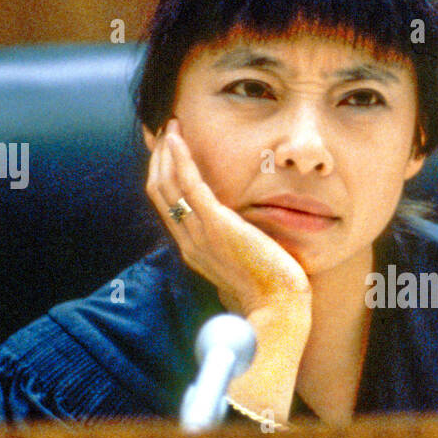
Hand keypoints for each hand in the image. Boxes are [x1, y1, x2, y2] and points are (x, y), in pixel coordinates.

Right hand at [145, 119, 309, 423]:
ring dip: (166, 153)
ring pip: (166, 186)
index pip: (169, 208)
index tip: (166, 154)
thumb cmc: (272, 292)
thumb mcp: (248, 264)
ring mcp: (200, 234)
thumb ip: (239, 247)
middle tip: (163, 132)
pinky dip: (179, 158)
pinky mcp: (216, 225)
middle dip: (159, 160)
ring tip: (170, 127)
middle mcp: (190, 242)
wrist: (279, 310)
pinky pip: (188, 185)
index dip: (163, 178)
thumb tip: (246, 234)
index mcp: (196, 251)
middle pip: (160, 194)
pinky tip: (178, 138)